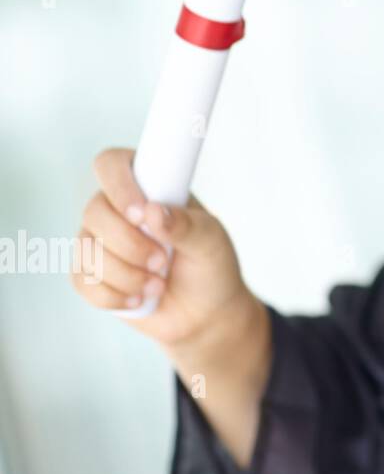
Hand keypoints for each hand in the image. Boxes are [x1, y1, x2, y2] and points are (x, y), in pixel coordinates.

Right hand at [73, 147, 256, 355]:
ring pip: (86, 250)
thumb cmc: (209, 264)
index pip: (112, 163)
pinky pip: (82, 282)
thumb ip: (186, 225)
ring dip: (126, 274)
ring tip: (158, 284)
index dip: (119, 185)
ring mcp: (98, 241)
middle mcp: (115, 208)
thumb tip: (155, 211)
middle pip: (94, 211)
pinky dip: (114, 296)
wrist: (204, 310)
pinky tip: (140, 298)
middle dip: (129, 243)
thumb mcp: (210, 241)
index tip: (142, 213)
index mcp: (147, 186)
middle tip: (162, 261)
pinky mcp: (89, 275)